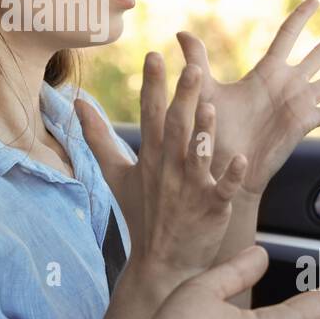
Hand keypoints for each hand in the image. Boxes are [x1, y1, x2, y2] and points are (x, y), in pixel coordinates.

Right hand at [75, 55, 248, 282]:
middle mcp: (169, 168)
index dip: (152, 85)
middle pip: (176, 128)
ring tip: (211, 107)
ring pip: (198, 156)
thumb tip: (77, 104)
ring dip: (204, 133)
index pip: (150, 114)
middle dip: (183, 98)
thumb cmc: (142, 214)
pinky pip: (222, 189)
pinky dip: (230, 176)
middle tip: (193, 67)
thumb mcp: (116, 174)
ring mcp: (190, 189)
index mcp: (150, 156)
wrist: (161, 263)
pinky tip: (242, 159)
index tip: (155, 55)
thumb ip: (97, 137)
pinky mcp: (211, 209)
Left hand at [175, 0, 319, 200]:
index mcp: (266, 71)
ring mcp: (299, 103)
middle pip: (319, 53)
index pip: (288, 36)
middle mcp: (287, 84)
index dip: (301, 18)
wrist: (222, 163)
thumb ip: (197, 59)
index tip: (315, 0)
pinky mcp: (305, 123)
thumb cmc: (211, 129)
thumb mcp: (205, 88)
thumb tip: (180, 33)